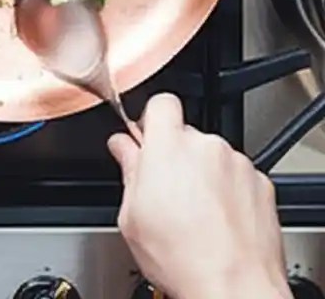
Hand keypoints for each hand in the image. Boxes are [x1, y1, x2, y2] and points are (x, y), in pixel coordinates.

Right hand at [108, 94, 289, 298]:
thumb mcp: (131, 215)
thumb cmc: (183, 257)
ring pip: (211, 156)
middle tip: (162, 190)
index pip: (160, 103)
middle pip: (185, 133)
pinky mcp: (261, 184)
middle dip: (172, 155)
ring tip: (191, 213)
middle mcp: (207, 148)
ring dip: (201, 175)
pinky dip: (226, 191)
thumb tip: (122, 148)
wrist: (234, 287)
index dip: (149, 120)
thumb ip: (128, 170)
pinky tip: (215, 220)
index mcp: (168, 148)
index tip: (143, 141)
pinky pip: (236, 176)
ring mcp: (238, 165)